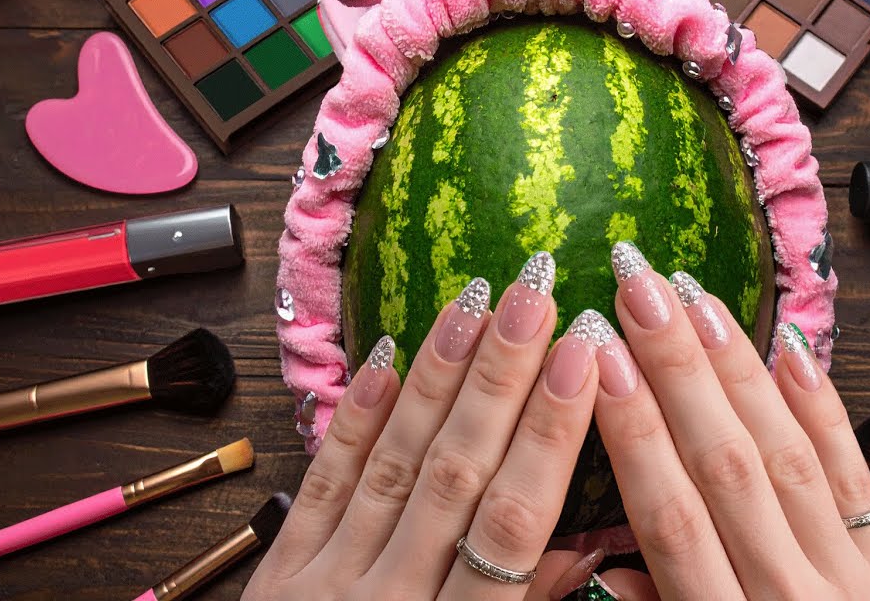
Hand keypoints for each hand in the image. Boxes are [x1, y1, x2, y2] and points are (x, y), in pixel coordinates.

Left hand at [244, 252, 609, 599]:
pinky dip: (355, 420)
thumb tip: (590, 546)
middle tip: (535, 296)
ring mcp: (327, 585)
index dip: (550, 436)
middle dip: (500, 380)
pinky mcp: (279, 576)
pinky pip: (323, 485)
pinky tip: (382, 356)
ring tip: (475, 302)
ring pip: (394, 466)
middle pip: (455, 474)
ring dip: (436, 379)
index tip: (583, 359)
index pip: (512, 521)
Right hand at [551, 242, 869, 599]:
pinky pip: (857, 478)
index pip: (671, 517)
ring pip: (786, 457)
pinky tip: (796, 347)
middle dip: (679, 371)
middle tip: (640, 288)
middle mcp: (789, 598)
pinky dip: (826, 410)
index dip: (633, 436)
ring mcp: (848, 581)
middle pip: (727, 467)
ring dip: (739, 371)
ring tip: (697, 298)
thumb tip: (599, 567)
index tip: (600, 361)